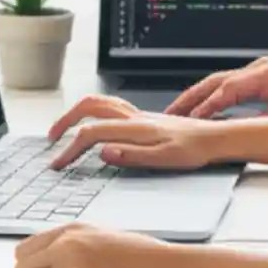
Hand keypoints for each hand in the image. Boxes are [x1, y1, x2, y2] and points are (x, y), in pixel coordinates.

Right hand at [47, 95, 216, 169]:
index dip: (70, 149)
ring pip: (100, 103)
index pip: (92, 133)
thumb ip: (133, 155)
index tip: (58, 164)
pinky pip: (112, 108)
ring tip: (65, 129)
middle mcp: (135, 117)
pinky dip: (94, 113)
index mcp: (135, 127)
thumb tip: (103, 151)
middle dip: (65, 120)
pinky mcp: (145, 118)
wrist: (215, 138)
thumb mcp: (165, 159)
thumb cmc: (195, 151)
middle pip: (90, 107)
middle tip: (52, 139)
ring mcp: (139, 115)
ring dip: (78, 113)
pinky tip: (96, 126)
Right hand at [165, 56, 267, 117]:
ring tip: (179, 115)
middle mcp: (263, 69)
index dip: (202, 109)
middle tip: (167, 116)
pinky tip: (206, 114)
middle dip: (190, 100)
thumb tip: (227, 135)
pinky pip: (235, 91)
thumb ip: (255, 127)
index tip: (185, 124)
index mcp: (267, 74)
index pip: (223, 90)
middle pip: (216, 82)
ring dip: (201, 100)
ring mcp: (265, 74)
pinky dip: (217, 102)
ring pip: (223, 85)